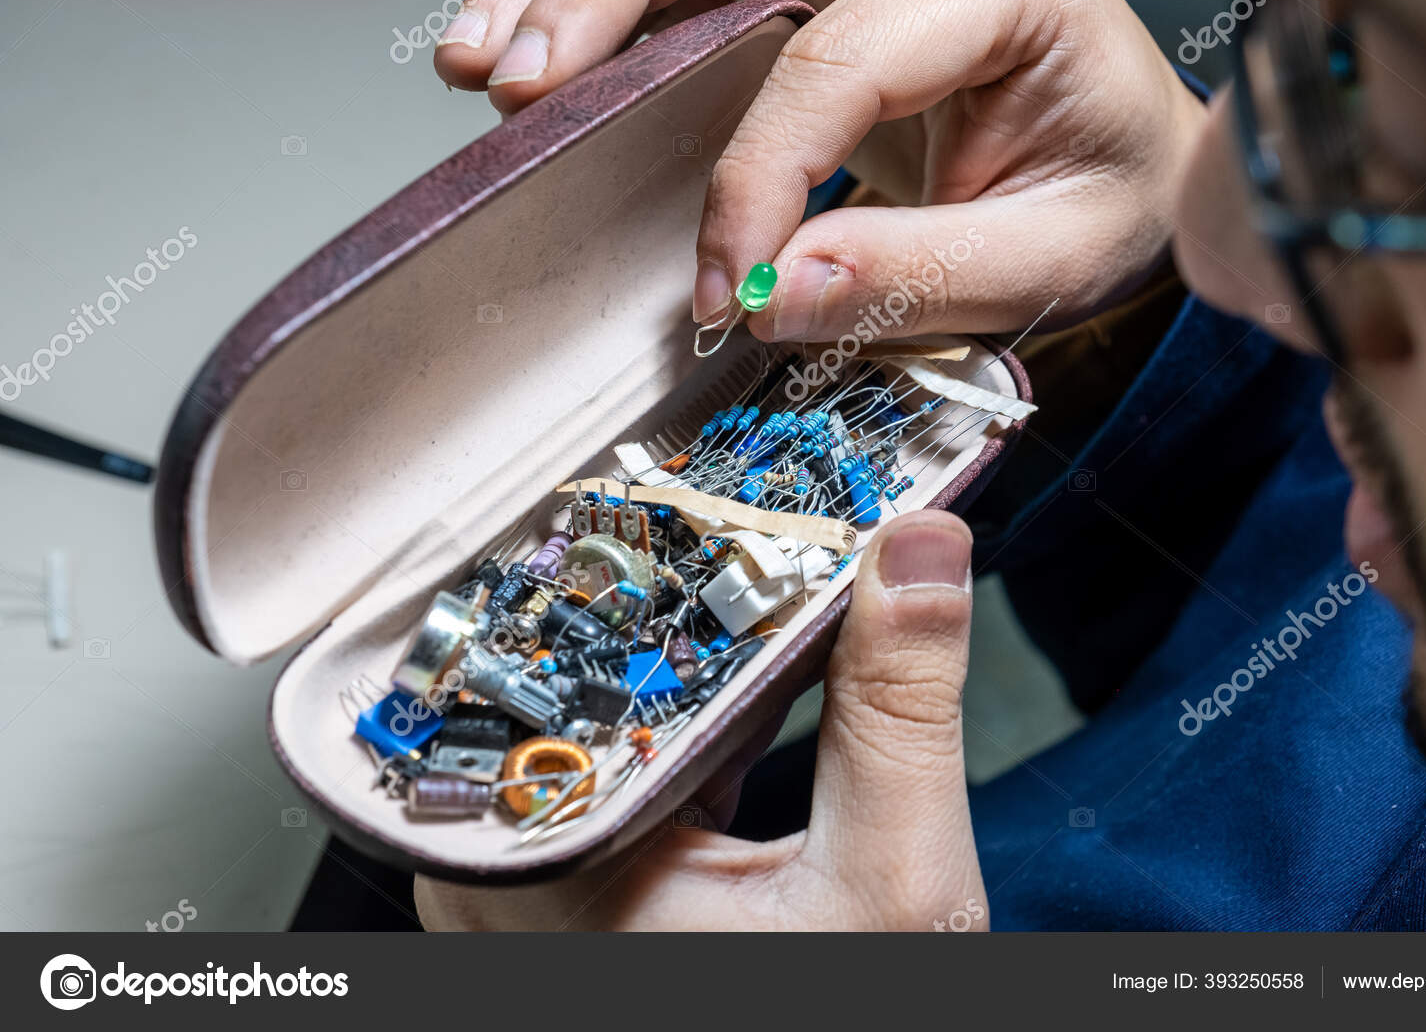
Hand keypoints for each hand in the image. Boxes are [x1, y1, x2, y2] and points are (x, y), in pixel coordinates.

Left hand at [415, 511, 984, 930]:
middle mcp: (497, 860)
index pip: (572, 639)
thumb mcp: (887, 893)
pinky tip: (751, 632)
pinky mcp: (570, 870)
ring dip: (692, 621)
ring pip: (600, 690)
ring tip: (760, 528)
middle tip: (755, 471)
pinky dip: (691, 686)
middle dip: (684, 567)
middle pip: (581, 656)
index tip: (725, 455)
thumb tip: (924, 546)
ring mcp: (524, 867)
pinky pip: (619, 737)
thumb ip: (901, 715)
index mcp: (534, 864)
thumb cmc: (830, 1030)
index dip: (656, 534)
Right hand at [432, 0, 1205, 342]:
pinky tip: (535, 52)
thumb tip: (776, 292)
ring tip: (483, 63)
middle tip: (518, 88)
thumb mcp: (1053, 258)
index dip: (755, 176)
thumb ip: (922, 276)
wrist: (1127, 159)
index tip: (724, 288)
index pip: (836, 53)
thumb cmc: (1107, 193)